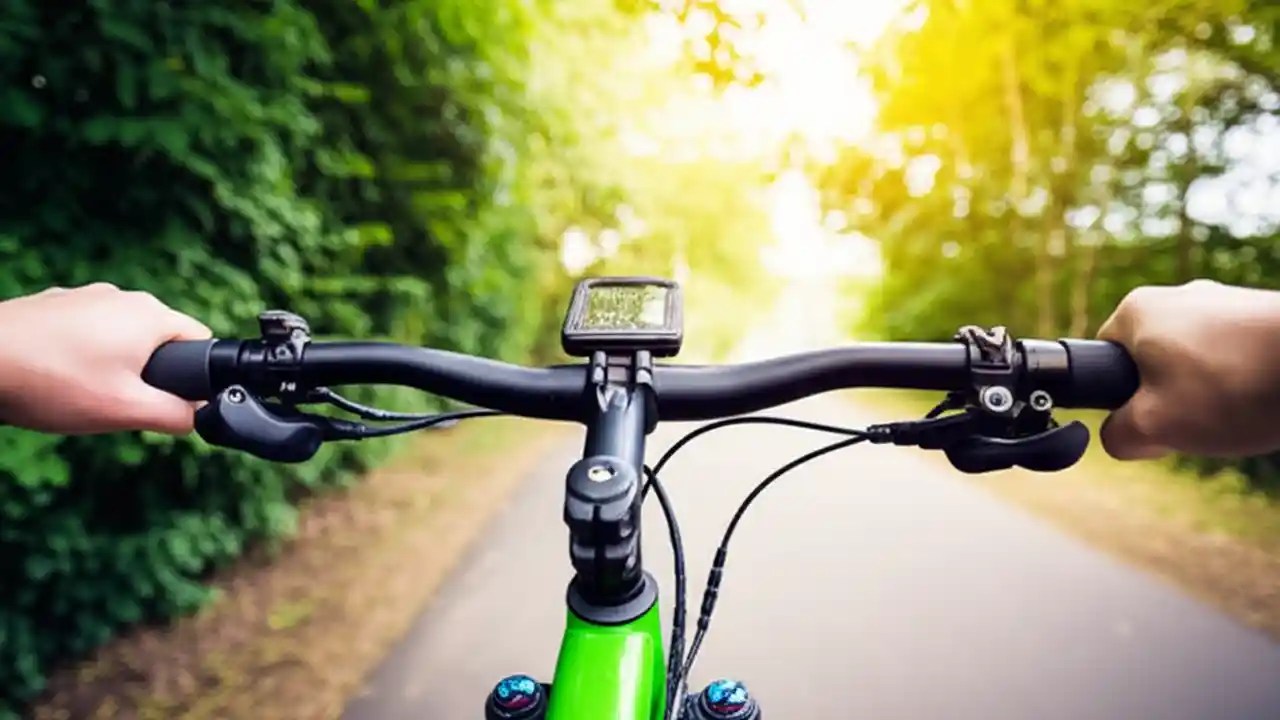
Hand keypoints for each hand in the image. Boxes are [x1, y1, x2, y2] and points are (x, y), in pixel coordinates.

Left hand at [0, 283, 210, 434]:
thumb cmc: (51, 382)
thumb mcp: (125, 410)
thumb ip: (176, 416)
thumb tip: (202, 417)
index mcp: (150, 315)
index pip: (201, 342)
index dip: (194, 377)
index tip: (165, 401)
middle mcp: (122, 297)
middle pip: (159, 341)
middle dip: (148, 374)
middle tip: (118, 402)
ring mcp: (85, 297)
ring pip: (120, 337)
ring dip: (112, 365)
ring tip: (80, 391)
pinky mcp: (54, 304)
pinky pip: (85, 333)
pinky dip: (80, 355)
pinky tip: (55, 377)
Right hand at [1097, 279, 1279, 459]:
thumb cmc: (1234, 387)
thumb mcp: (1154, 427)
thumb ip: (1118, 436)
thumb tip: (1119, 436)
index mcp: (1136, 311)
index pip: (1102, 359)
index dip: (1120, 399)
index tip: (1151, 418)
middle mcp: (1176, 296)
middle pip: (1151, 362)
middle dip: (1169, 398)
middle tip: (1193, 421)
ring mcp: (1223, 301)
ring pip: (1195, 362)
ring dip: (1209, 393)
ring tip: (1235, 411)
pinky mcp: (1260, 314)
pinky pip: (1234, 357)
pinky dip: (1242, 382)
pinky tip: (1261, 399)